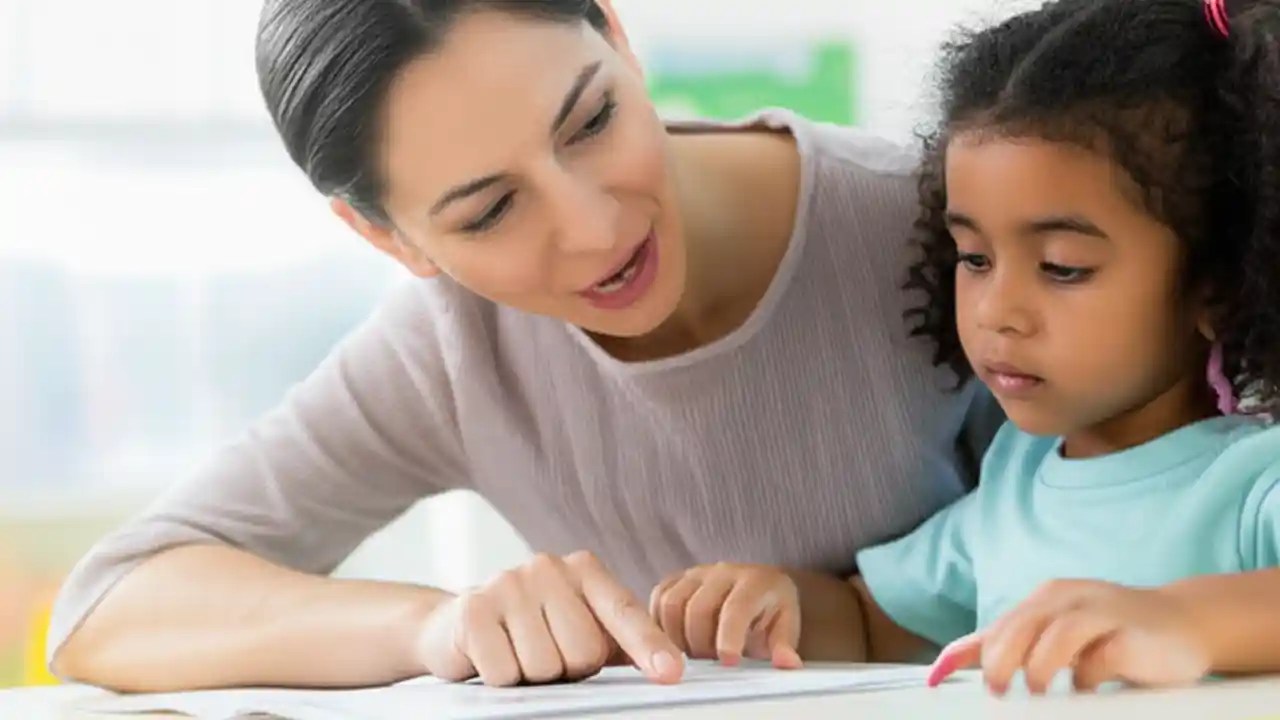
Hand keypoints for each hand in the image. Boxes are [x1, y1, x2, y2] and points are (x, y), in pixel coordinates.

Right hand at [415, 552, 683, 686]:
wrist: (457, 623)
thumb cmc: (531, 629)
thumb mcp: (579, 626)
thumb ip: (618, 640)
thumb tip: (666, 667)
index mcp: (583, 569)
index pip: (624, 612)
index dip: (648, 646)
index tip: (670, 673)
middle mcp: (547, 567)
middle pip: (583, 651)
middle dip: (568, 668)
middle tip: (547, 652)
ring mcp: (508, 584)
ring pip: (544, 667)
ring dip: (532, 675)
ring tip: (518, 652)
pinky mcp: (474, 610)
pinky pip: (505, 672)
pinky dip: (502, 678)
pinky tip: (493, 654)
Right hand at [649, 563, 802, 668]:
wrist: (757, 591)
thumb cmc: (770, 612)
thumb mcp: (784, 628)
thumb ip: (783, 644)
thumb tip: (787, 663)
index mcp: (755, 581)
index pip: (736, 608)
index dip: (729, 637)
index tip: (728, 662)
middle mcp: (723, 571)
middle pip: (698, 608)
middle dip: (700, 644)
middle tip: (708, 666)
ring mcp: (697, 572)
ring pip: (672, 604)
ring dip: (676, 638)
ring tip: (692, 657)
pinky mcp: (677, 578)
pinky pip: (658, 599)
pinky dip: (660, 625)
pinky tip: (673, 643)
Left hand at [934, 579, 1210, 694]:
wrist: (1186, 621)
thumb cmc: (1111, 631)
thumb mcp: (1057, 633)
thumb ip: (1013, 645)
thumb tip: (950, 665)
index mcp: (1045, 599)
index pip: (996, 627)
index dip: (962, 654)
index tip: (934, 681)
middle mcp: (1069, 599)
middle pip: (1019, 627)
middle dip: (1002, 664)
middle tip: (1000, 691)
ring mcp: (1102, 613)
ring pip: (1057, 635)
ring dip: (1040, 667)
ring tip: (1039, 691)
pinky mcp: (1133, 635)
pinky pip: (1101, 656)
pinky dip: (1087, 675)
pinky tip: (1087, 686)